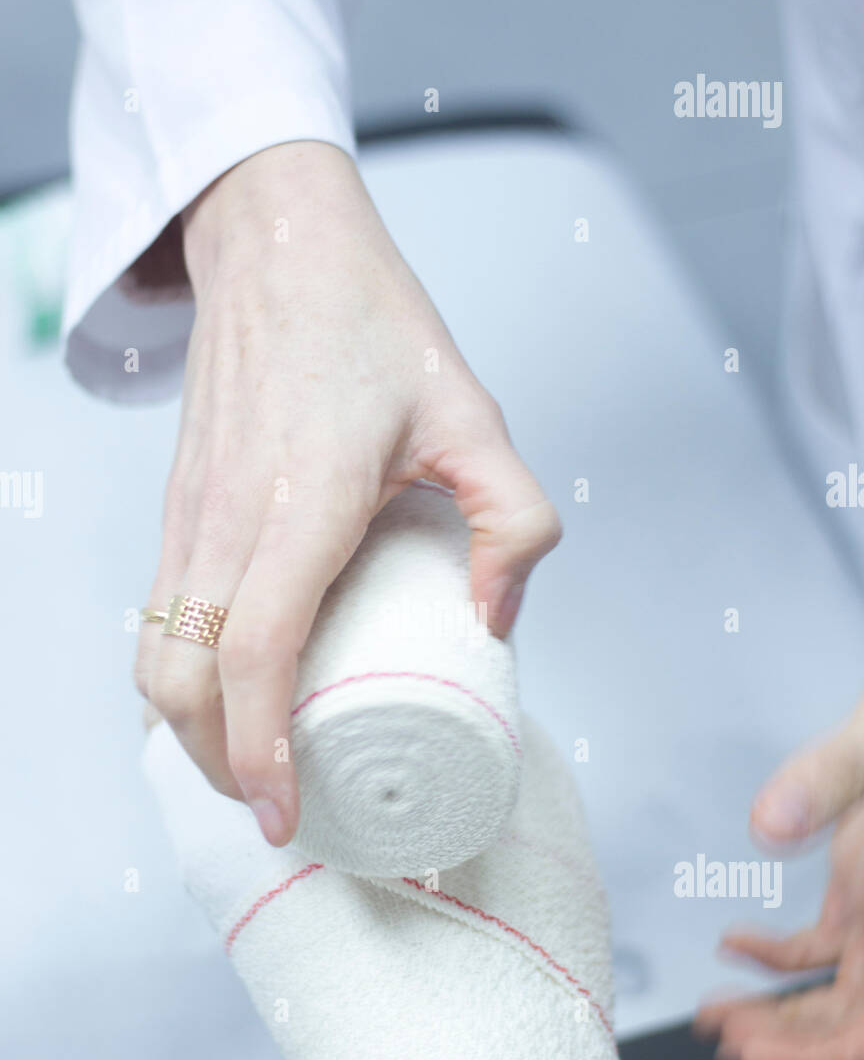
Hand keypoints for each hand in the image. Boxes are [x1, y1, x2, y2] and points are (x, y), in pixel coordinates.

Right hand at [135, 142, 560, 845]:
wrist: (275, 248)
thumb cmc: (374, 329)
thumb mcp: (477, 415)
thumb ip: (515, 518)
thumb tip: (494, 620)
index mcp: (302, 499)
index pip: (255, 651)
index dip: (261, 748)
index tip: (285, 811)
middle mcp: (226, 518)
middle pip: (182, 680)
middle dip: (216, 765)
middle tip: (279, 809)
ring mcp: (188, 517)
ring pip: (153, 657)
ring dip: (188, 732)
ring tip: (249, 769)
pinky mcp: (176, 512)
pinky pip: (155, 620)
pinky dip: (177, 682)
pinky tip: (223, 701)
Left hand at [695, 697, 863, 1059]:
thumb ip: (826, 781)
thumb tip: (768, 827)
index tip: (753, 1059)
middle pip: (846, 1029)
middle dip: (780, 1043)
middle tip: (722, 1037)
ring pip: (830, 998)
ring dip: (772, 1011)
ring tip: (715, 1014)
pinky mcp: (859, 906)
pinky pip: (818, 953)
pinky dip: (772, 956)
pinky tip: (732, 942)